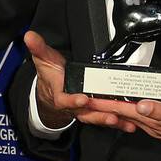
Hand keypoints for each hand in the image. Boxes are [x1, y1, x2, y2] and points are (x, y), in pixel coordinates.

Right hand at [24, 31, 138, 133]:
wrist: (50, 94)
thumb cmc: (50, 76)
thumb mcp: (43, 59)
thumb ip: (38, 47)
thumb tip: (29, 36)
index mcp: (60, 94)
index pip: (64, 99)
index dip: (73, 100)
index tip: (82, 99)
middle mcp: (72, 106)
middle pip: (85, 112)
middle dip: (99, 114)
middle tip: (112, 115)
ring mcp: (83, 111)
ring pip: (97, 117)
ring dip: (110, 120)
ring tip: (123, 121)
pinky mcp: (93, 112)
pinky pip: (105, 118)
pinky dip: (118, 123)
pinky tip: (130, 125)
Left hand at [82, 96, 160, 155]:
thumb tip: (141, 107)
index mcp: (158, 120)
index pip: (125, 110)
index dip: (107, 104)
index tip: (90, 97)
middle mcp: (156, 126)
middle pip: (125, 114)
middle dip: (105, 107)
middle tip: (87, 99)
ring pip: (134, 119)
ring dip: (118, 112)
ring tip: (102, 104)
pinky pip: (147, 123)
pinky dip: (136, 117)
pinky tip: (134, 113)